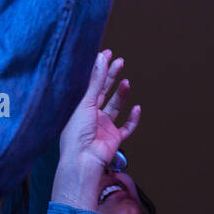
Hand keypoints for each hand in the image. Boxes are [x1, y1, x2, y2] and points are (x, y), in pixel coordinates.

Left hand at [51, 50, 140, 208]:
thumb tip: (101, 58)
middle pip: (104, 92)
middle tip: (120, 62)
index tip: (107, 54)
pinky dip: (133, 118)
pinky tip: (136, 108)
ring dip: (121, 94)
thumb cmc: (77, 132)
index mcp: (80, 107)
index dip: (99, 69)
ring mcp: (103, 127)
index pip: (90, 83)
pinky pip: (126, 127)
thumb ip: (96, 80)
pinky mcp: (114, 138)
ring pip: (115, 107)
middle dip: (112, 77)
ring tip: (126, 82)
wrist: (83, 159)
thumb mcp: (85, 102)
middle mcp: (91, 115)